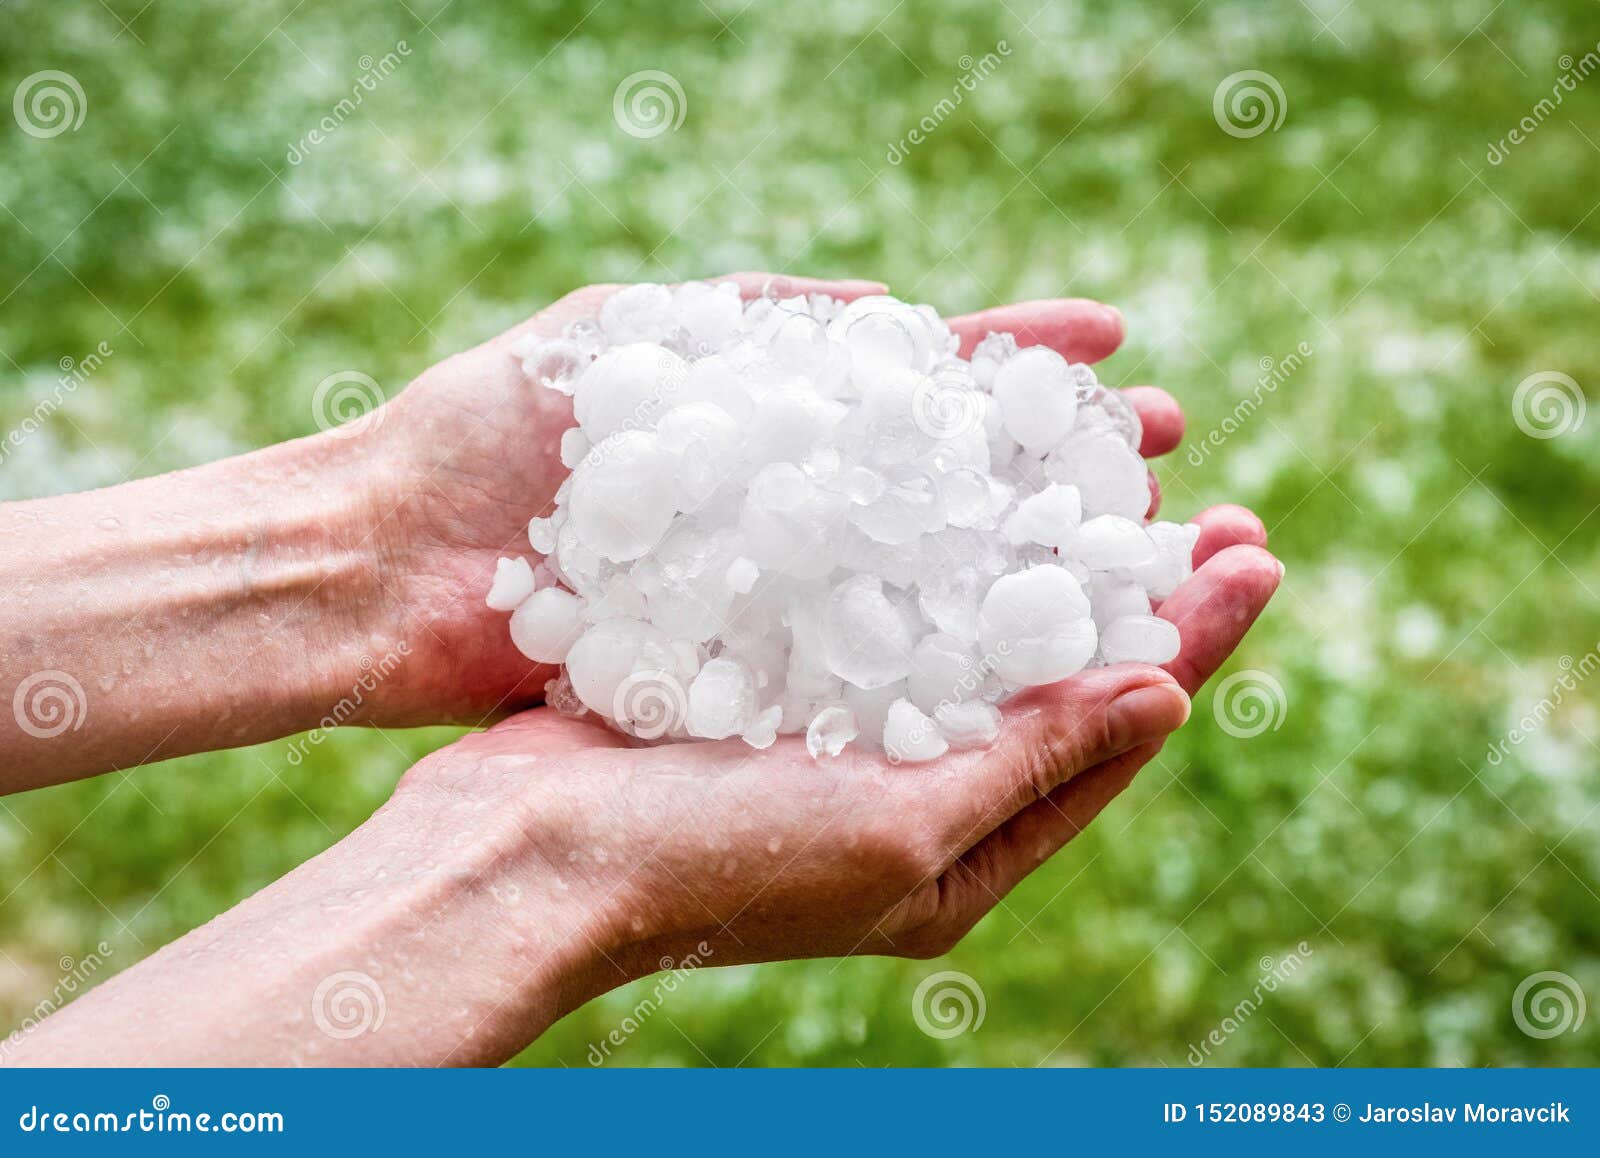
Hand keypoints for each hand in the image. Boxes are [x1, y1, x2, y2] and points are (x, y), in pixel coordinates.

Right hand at [355, 516, 1278, 1062]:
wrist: (529, 852)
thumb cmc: (714, 863)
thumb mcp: (897, 832)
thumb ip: (1031, 767)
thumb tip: (1170, 697)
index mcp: (964, 847)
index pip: (1112, 734)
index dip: (1189, 642)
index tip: (1254, 552)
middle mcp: (919, 786)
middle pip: (1058, 672)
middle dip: (1132, 585)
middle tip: (1207, 495)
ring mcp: (849, 725)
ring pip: (976, 620)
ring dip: (1041, 544)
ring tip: (1103, 460)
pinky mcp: (781, 670)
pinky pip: (886, 594)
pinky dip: (933, 534)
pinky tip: (961, 468)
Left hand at [365, 273, 1192, 727]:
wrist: (378, 567)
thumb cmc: (484, 437)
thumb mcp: (625, 341)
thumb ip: (757, 323)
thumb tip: (892, 307)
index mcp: (773, 426)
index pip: (922, 388)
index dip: (1018, 370)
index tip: (1115, 346)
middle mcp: (792, 519)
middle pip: (954, 486)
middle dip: (1062, 468)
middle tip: (1172, 455)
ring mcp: (775, 604)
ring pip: (935, 583)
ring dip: (1040, 564)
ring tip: (1153, 546)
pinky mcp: (748, 682)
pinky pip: (868, 668)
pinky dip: (954, 657)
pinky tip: (1048, 646)